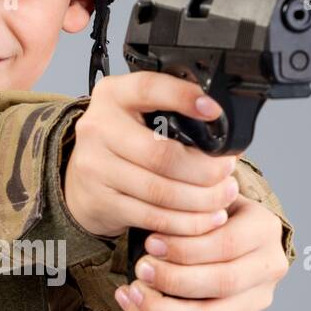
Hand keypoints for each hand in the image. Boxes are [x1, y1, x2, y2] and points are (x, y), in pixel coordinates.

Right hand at [64, 69, 239, 239]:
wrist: (83, 180)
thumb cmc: (122, 144)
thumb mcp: (138, 116)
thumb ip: (171, 114)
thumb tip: (226, 132)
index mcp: (114, 95)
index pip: (149, 88)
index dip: (184, 98)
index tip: (215, 111)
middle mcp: (98, 127)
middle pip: (161, 154)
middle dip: (205, 169)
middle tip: (227, 172)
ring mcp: (95, 167)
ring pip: (160, 191)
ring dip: (200, 200)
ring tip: (223, 197)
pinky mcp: (101, 201)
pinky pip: (153, 217)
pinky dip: (185, 222)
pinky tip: (205, 219)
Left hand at [115, 193, 289, 310]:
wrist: (229, 235)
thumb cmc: (209, 212)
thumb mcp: (205, 198)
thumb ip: (191, 204)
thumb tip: (163, 209)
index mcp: (265, 228)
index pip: (227, 244)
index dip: (185, 248)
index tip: (149, 243)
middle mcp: (270, 266)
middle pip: (223, 283)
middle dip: (173, 279)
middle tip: (140, 269)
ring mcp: (256, 299)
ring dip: (163, 308)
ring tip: (132, 291)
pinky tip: (132, 304)